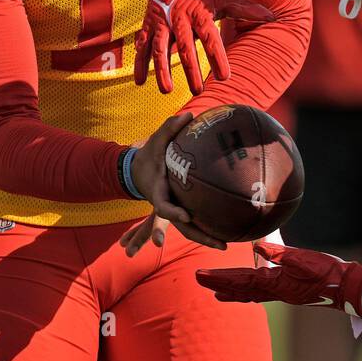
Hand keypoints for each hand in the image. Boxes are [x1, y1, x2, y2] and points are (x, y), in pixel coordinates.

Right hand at [119, 111, 226, 255]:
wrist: (136, 171)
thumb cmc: (148, 155)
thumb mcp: (155, 140)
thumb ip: (169, 128)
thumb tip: (189, 114)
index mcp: (158, 192)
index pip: (164, 206)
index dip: (174, 212)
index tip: (187, 216)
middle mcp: (166, 205)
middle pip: (182, 226)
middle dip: (200, 237)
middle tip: (221, 245)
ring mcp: (173, 210)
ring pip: (189, 229)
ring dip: (206, 238)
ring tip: (225, 246)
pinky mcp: (180, 209)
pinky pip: (194, 222)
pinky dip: (206, 229)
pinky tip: (224, 234)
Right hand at [133, 0, 273, 93]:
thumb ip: (247, 9)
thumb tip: (272, 17)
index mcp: (200, 12)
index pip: (211, 37)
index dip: (217, 57)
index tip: (225, 77)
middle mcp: (179, 17)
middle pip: (186, 47)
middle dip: (191, 70)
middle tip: (198, 90)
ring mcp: (161, 21)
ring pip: (160, 48)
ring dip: (162, 70)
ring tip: (167, 90)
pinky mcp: (149, 23)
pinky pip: (142, 45)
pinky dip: (140, 63)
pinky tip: (140, 82)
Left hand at [196, 242, 361, 316]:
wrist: (345, 286)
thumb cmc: (327, 271)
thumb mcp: (304, 258)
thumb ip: (280, 254)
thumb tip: (257, 247)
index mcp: (275, 283)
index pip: (241, 280)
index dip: (219, 278)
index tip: (200, 275)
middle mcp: (274, 292)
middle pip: (240, 289)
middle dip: (218, 284)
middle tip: (198, 279)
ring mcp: (281, 293)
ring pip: (249, 293)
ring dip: (231, 291)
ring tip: (216, 291)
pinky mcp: (288, 291)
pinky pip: (262, 292)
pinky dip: (248, 291)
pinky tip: (247, 290)